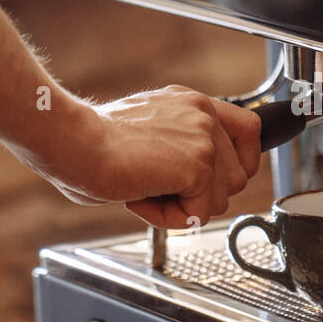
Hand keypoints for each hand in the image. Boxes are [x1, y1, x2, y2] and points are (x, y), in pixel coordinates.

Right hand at [19, 86, 261, 228]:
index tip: (218, 179)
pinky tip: (141, 197)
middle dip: (201, 195)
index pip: (249, 128)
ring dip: (181, 207)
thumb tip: (190, 182)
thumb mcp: (146, 133)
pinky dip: (167, 218)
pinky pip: (197, 215)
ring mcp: (204, 139)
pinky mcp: (198, 166)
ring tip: (144, 189)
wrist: (73, 142)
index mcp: (190, 103)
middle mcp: (202, 114)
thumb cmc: (89, 142)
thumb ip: (176, 146)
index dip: (241, 161)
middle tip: (156, 188)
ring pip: (219, 200)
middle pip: (238, 176)